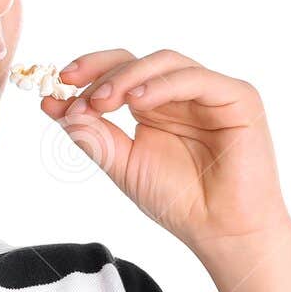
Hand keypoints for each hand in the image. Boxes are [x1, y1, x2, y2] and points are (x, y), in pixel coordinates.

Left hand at [42, 47, 290, 256]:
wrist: (221, 232)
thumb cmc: (179, 202)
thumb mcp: (122, 164)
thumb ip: (92, 135)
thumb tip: (52, 103)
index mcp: (156, 105)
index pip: (120, 70)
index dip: (89, 70)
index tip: (58, 84)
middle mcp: (182, 93)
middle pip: (139, 60)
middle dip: (103, 73)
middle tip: (80, 98)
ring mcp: (211, 92)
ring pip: (165, 62)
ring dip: (127, 78)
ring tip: (103, 103)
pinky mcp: (238, 97)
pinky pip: (195, 79)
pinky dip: (162, 86)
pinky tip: (137, 103)